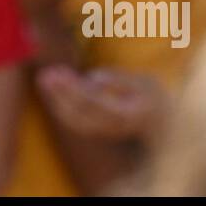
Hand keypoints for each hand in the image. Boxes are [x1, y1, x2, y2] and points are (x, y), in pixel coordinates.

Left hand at [36, 65, 166, 140]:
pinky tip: (50, 87)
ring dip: (56, 99)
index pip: (95, 104)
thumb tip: (94, 77)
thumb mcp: (145, 83)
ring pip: (74, 119)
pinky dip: (59, 104)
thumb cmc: (151, 97)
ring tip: (43, 76)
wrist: (162, 124)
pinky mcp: (96, 130)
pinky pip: (74, 121)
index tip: (61, 73)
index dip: (75, 90)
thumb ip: (120, 80)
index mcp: (127, 115)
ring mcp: (104, 132)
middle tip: (46, 73)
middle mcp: (113, 128)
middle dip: (61, 94)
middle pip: (81, 113)